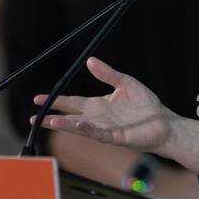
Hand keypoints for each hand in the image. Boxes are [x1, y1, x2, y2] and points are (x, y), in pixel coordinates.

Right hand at [30, 57, 172, 151]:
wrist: (164, 122)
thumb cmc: (146, 105)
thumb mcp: (125, 83)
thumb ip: (108, 74)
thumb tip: (91, 60)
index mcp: (98, 105)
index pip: (72, 102)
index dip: (56, 100)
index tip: (38, 98)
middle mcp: (98, 118)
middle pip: (70, 117)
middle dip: (52, 116)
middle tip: (34, 116)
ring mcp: (106, 129)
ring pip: (80, 128)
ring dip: (65, 125)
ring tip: (48, 121)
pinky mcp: (117, 137)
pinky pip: (100, 133)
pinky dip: (89, 129)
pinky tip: (79, 124)